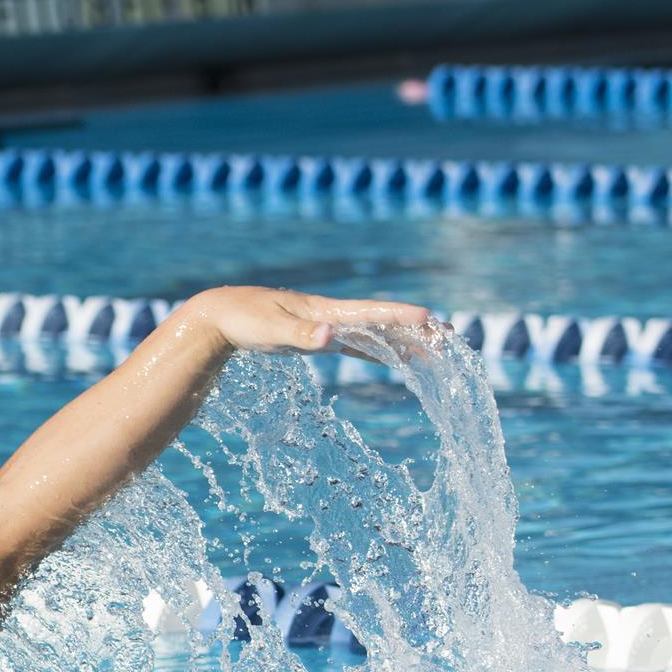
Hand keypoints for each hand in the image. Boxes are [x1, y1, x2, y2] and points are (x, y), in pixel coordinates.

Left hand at [181, 287, 433, 362]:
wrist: (220, 314)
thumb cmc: (243, 319)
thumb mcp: (269, 329)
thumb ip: (300, 334)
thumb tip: (329, 337)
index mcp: (325, 311)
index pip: (371, 314)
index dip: (400, 318)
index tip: (431, 320)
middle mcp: (332, 316)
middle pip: (383, 324)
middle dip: (416, 331)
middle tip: (451, 339)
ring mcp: (327, 325)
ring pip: (375, 334)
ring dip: (404, 342)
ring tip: (436, 350)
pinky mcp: (317, 336)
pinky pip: (358, 345)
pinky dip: (379, 352)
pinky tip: (395, 360)